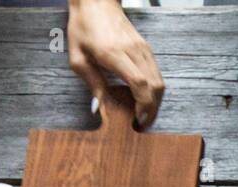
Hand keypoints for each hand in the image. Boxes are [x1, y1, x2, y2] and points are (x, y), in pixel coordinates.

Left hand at [67, 0, 164, 127]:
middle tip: (141, 124)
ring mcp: (143, 50)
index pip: (139, 83)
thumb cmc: (84, 27)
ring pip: (160, 82)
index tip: (138, 120)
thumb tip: (100, 107)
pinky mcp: (147, 50)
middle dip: (152, 109)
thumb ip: (91, 82)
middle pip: (155, 86)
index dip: (142, 105)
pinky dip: (153, 90)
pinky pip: (157, 74)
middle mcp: (133, 51)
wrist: (96, 3)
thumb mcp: (77, 56)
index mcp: (114, 53)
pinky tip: (143, 97)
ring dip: (155, 102)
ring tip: (143, 114)